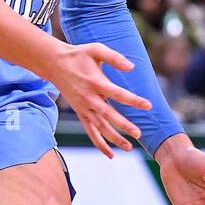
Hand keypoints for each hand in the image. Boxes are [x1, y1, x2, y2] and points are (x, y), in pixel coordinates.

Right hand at [49, 42, 150, 157]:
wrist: (55, 64)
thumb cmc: (79, 55)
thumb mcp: (96, 49)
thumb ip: (115, 58)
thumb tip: (132, 67)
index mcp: (96, 82)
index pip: (118, 94)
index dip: (133, 100)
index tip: (148, 105)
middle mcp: (89, 98)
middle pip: (108, 115)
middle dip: (124, 125)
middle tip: (139, 133)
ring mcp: (83, 108)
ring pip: (99, 128)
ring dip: (114, 139)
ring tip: (129, 148)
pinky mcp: (80, 113)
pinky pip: (90, 131)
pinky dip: (99, 144)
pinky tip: (110, 154)